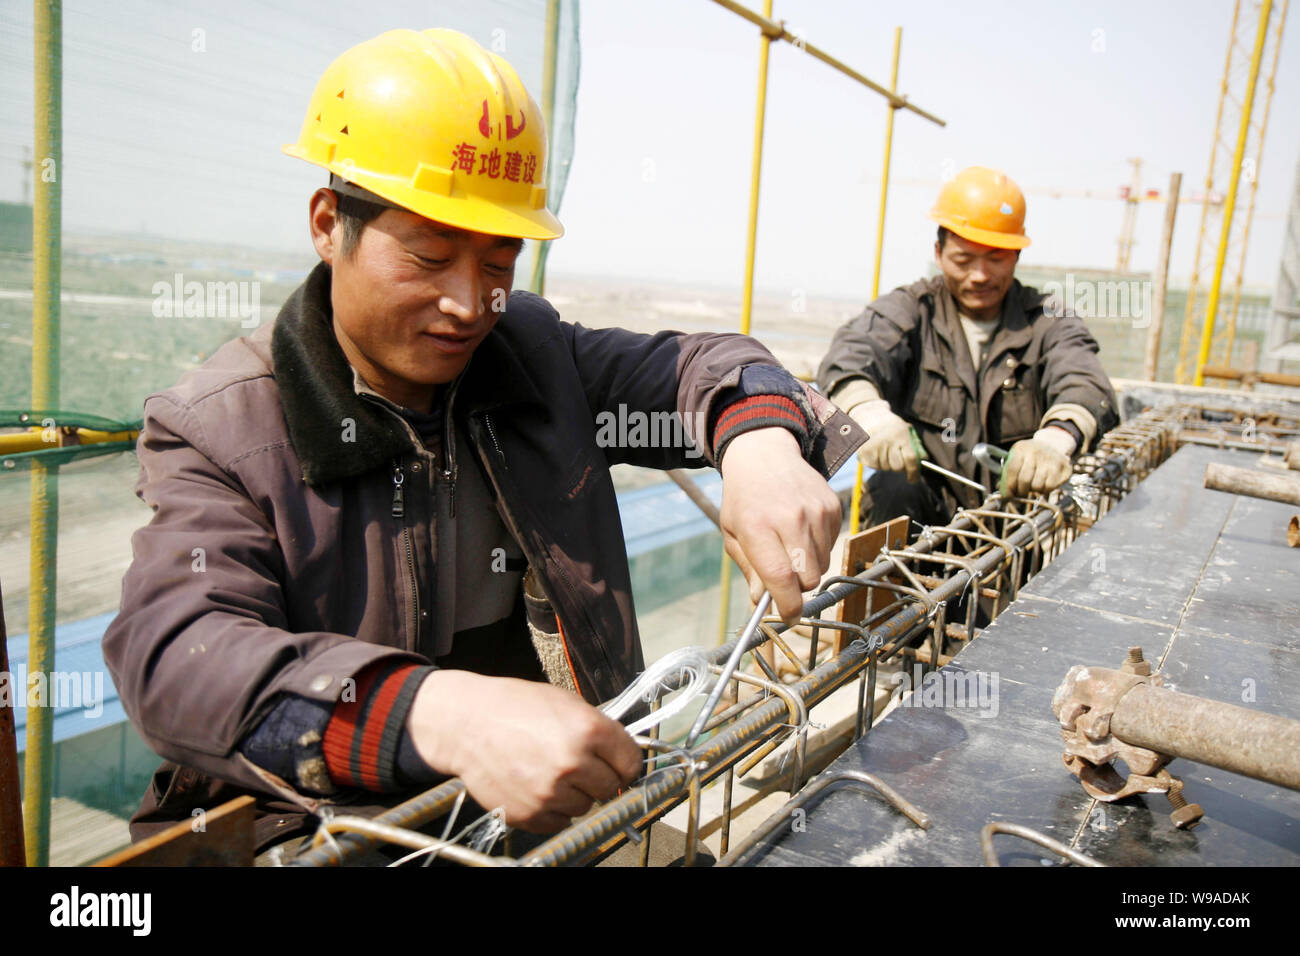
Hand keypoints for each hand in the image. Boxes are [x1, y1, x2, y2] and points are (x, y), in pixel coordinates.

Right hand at [405, 671, 641, 832]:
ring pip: (585, 806)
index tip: (620, 764)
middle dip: (600, 778)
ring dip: (575, 794)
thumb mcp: (565, 703)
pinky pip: (560, 822)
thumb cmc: (515, 707)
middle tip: (580, 766)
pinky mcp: (530, 814)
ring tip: (550, 772)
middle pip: (611, 787)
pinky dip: (554, 810)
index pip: (631, 762)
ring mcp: (550, 792)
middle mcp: (573, 763)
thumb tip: (624, 756)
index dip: (626, 763)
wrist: (466, 724)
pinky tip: (538, 787)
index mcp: (588, 730)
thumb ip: (598, 730)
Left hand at [718, 427, 841, 624]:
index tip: (788, 617)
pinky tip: (802, 530)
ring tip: (790, 546)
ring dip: (808, 567)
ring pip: (823, 566)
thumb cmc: (744, 499)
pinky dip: (818, 548)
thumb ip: (749, 569)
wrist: (765, 454)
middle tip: (784, 577)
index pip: (781, 578)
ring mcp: (816, 511)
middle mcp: (791, 518)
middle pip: (808, 578)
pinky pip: (832, 546)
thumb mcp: (733, 533)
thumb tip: (763, 602)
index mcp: (758, 526)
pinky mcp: (833, 506)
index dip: (788, 606)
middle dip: (797, 587)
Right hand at [848, 400, 920, 481]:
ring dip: (888, 464)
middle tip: (897, 459)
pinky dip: (877, 463)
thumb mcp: (908, 432)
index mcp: (902, 437)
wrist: (871, 419)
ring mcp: (876, 447)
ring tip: (885, 452)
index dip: (914, 472)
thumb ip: (917, 446)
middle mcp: (889, 442)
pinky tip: (877, 452)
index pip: (911, 459)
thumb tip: (924, 459)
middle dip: (900, 467)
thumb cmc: (894, 429)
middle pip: (898, 467)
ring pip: (886, 468)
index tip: (913, 479)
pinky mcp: (866, 452)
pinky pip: (875, 466)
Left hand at [1003, 427, 1074, 496]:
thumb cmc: (1030, 457)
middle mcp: (1035, 452)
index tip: (1007, 496)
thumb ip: (1008, 474)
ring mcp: (1049, 460)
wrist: (1054, 444)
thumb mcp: (1017, 457)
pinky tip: (1043, 483)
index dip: (1008, 486)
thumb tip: (1003, 495)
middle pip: (1024, 480)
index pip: (1012, 470)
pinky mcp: (1061, 468)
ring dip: (1033, 490)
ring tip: (1034, 483)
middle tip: (1020, 493)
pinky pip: (1049, 487)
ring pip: (1036, 486)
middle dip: (1020, 491)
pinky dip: (1044, 490)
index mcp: (1020, 449)